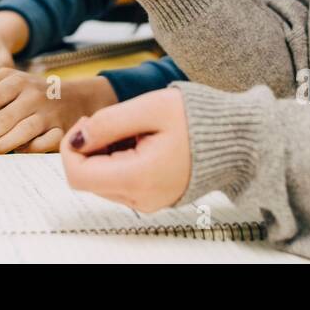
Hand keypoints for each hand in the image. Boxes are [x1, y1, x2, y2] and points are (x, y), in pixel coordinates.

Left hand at [0, 71, 117, 154]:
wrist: (78, 97)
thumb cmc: (36, 90)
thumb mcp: (12, 77)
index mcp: (18, 81)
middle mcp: (34, 96)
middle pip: (3, 118)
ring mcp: (48, 114)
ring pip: (22, 132)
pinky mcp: (61, 130)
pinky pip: (44, 143)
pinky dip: (29, 150)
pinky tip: (15, 154)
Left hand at [60, 87, 191, 212]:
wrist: (238, 139)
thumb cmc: (199, 120)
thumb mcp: (149, 108)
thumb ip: (107, 122)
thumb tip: (77, 138)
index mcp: (138, 178)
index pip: (77, 174)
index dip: (71, 146)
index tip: (88, 122)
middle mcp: (140, 198)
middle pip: (88, 178)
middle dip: (90, 147)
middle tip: (113, 119)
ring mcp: (148, 201)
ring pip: (103, 180)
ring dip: (105, 153)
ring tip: (133, 129)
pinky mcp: (153, 197)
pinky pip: (121, 182)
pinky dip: (120, 161)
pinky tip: (140, 140)